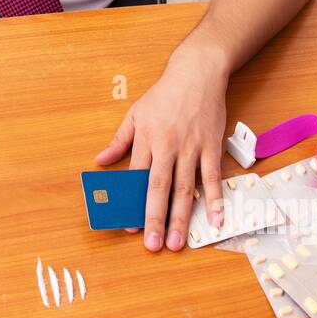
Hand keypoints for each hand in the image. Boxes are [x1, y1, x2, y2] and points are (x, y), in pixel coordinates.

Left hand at [95, 44, 229, 251]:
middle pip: (160, 187)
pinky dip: (215, 199)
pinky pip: (213, 177)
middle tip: (155, 244)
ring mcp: (192, 148)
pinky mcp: (212, 147)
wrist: (197, 73)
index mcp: (146, 139)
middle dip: (156, 218)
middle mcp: (168, 146)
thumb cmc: (164, 94)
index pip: (137, 177)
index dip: (133, 203)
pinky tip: (216, 219)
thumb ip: (119, 140)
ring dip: (183, 216)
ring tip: (180, 241)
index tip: (129, 226)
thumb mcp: (135, 113)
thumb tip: (100, 160)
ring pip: (186, 187)